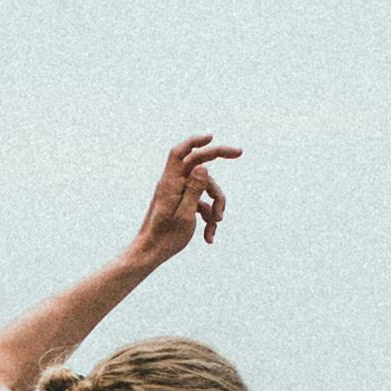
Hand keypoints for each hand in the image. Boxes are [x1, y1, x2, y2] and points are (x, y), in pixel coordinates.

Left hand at [130, 135, 239, 268]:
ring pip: (205, 189)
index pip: (180, 153)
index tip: (212, 137)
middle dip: (218, 173)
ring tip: (214, 227)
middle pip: (200, 169)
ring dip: (215, 207)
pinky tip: (208, 236)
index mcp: (171, 184)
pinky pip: (200, 204)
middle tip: (239, 153)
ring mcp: (178, 195)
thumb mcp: (185, 215)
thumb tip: (203, 167)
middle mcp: (173, 185)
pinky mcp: (181, 205)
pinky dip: (207, 218)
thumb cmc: (165, 237)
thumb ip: (194, 189)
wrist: (150, 253)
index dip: (195, 141)